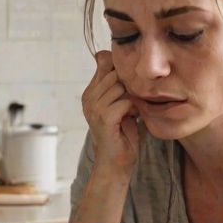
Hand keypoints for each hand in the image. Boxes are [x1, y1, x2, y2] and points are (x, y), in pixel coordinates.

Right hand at [81, 51, 139, 176]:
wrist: (116, 161)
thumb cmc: (122, 133)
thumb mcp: (121, 104)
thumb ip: (121, 86)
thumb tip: (130, 65)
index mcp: (91, 92)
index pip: (104, 61)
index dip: (120, 67)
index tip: (129, 82)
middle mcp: (89, 97)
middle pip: (115, 73)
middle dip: (129, 85)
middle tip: (132, 101)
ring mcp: (94, 107)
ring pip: (120, 86)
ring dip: (132, 98)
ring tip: (132, 110)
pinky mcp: (103, 117)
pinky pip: (124, 102)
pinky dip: (133, 109)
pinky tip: (132, 117)